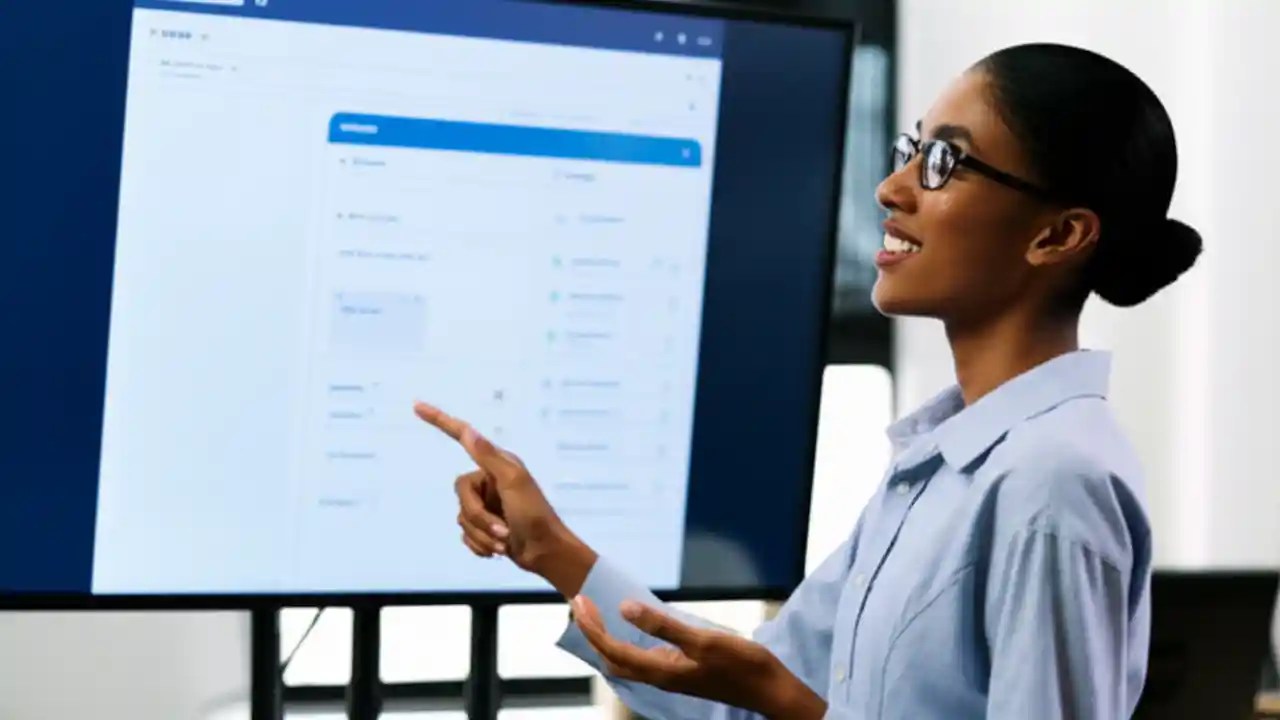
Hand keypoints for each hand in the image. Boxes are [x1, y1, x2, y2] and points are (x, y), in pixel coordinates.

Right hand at [414, 401, 596, 596]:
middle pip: (460, 495)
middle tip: (503, 529)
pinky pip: (465, 534)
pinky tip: (497, 550)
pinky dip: (480, 546)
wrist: (546, 554)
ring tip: (505, 541)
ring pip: (462, 518)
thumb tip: (468, 429)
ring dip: (483, 535)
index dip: (439, 421)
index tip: (417, 406)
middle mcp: (488, 480)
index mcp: (496, 464)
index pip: (462, 437)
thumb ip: (488, 457)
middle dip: (479, 518)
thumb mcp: (513, 482)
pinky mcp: (483, 527)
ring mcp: (486, 504)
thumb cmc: (534, 515)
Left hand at [572, 596, 825, 719]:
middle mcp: (660, 676)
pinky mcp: (682, 670)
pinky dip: (629, 640)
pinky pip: (643, 657)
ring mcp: (671, 675)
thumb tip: (625, 608)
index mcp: (661, 670)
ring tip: (599, 611)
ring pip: (626, 660)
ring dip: (608, 637)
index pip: (613, 650)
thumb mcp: (703, 639)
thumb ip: (663, 625)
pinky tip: (634, 625)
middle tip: (582, 603)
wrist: (770, 690)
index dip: (592, 627)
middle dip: (593, 632)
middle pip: (613, 658)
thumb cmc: (742, 664)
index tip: (580, 602)